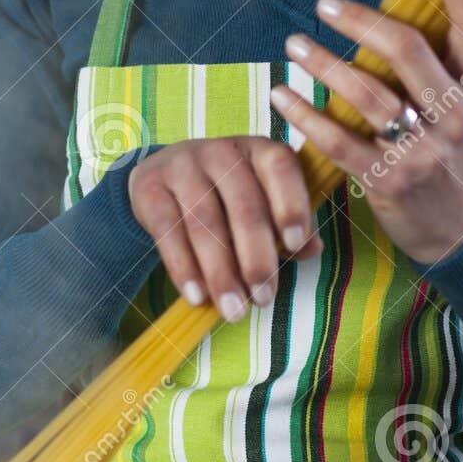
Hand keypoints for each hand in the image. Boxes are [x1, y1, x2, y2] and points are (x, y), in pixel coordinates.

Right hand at [127, 136, 322, 320]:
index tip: (296, 245)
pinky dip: (184, 268)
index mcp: (259, 150)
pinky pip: (169, 231)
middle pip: (244, 205)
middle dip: (256, 258)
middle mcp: (222, 151)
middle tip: (263, 299)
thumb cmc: (228, 195)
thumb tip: (312, 249)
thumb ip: (289, 224)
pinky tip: (197, 297)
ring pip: (205, 223)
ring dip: (222, 273)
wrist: (163, 175)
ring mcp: (183, 166)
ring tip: (234, 310)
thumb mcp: (262, 200)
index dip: (291, 205)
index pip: (281, 169)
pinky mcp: (150, 187)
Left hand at [270, 0, 462, 265]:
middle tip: (324, 3)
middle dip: (362, 21)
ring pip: (365, 93)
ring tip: (294, 43)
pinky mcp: (389, 180)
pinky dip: (305, 116)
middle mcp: (453, 114)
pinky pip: (339, 140)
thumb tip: (398, 14)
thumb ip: (441, 69)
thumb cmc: (454, 156)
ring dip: (323, 64)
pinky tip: (281, 96)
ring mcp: (422, 149)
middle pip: (408, 50)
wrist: (462, 230)